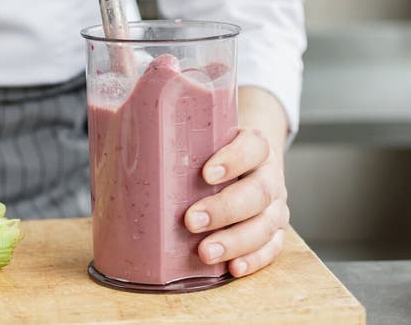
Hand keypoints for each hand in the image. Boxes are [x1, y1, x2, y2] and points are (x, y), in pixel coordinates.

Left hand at [184, 128, 288, 277]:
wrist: (251, 165)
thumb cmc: (217, 154)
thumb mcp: (208, 141)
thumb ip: (182, 144)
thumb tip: (134, 147)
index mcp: (256, 147)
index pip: (253, 146)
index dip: (233, 159)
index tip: (205, 173)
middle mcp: (269, 175)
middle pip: (258, 192)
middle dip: (224, 209)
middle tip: (191, 221)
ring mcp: (276, 205)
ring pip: (264, 224)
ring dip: (234, 241)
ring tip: (205, 252)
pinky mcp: (276, 232)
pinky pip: (271, 249)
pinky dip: (253, 260)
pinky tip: (232, 267)